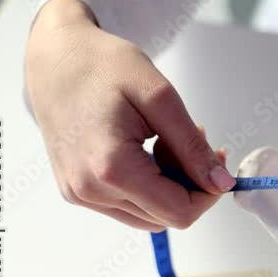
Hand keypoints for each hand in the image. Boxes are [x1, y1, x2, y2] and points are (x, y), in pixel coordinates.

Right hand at [25, 0, 235, 230]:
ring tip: (163, 140)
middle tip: (189, 137)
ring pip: (149, 215)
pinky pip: (128, 205)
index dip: (209, 192)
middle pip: (165, 216)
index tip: (217, 157)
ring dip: (169, 184)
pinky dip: (148, 184)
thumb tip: (221, 184)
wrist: (56, 59)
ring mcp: (80, 194)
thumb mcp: (160, 97)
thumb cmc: (104, 67)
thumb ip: (192, 148)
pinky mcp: (76, 191)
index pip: (179, 212)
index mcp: (111, 168)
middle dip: (190, 183)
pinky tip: (144, 148)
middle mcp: (90, 191)